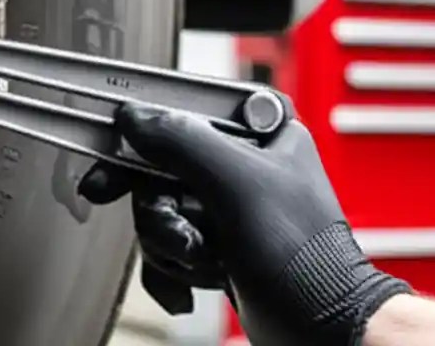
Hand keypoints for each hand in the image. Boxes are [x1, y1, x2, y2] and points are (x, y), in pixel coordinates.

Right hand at [79, 103, 409, 345]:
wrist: (321, 326)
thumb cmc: (304, 255)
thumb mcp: (238, 184)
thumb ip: (184, 141)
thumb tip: (136, 118)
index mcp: (257, 125)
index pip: (181, 110)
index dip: (141, 136)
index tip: (113, 160)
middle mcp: (240, 158)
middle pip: (158, 167)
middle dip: (162, 212)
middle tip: (178, 232)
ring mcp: (225, 202)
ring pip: (157, 208)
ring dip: (170, 244)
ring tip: (204, 261)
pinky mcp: (216, 240)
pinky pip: (166, 242)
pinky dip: (173, 268)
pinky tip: (199, 282)